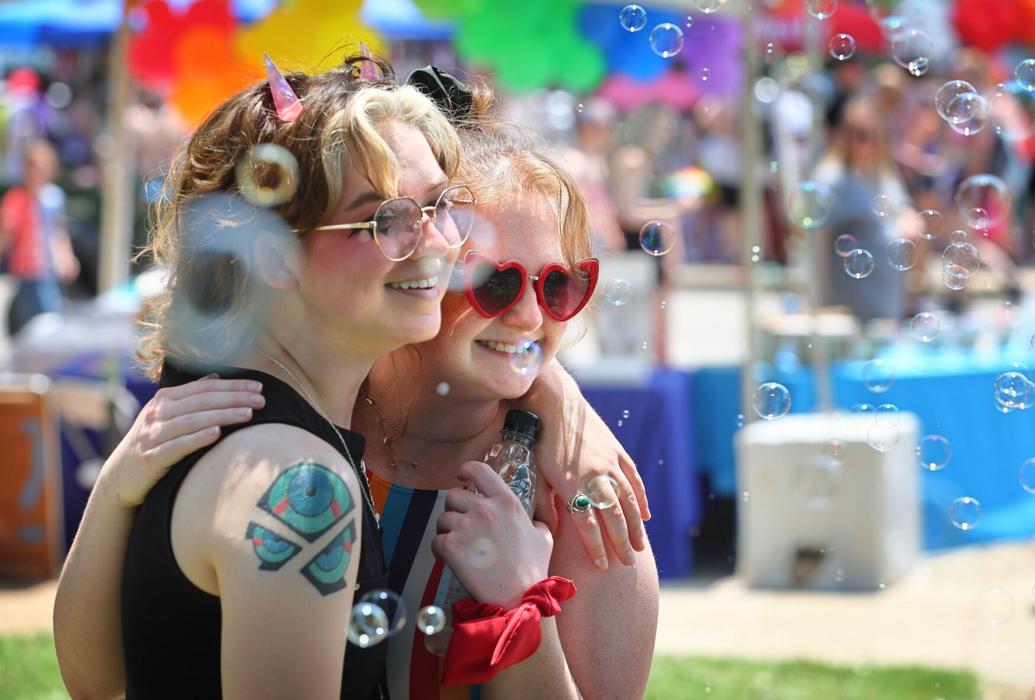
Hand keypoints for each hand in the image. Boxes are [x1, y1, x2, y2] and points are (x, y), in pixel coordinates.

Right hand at [100, 376, 263, 507]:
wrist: (120, 477)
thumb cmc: (153, 443)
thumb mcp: (166, 415)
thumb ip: (189, 397)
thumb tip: (215, 377)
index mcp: (164, 399)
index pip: (204, 388)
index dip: (233, 385)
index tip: (259, 386)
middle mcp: (157, 413)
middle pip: (201, 401)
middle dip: (234, 398)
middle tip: (261, 400)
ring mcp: (153, 435)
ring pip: (192, 420)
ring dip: (222, 416)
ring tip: (248, 414)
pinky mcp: (151, 457)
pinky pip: (177, 445)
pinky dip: (197, 438)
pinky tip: (217, 434)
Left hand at [432, 461, 552, 609]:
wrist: (518, 597)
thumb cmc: (533, 570)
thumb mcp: (543, 536)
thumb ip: (535, 520)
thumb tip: (533, 519)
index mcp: (506, 502)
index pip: (478, 470)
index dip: (465, 471)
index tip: (462, 478)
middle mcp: (484, 509)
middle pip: (453, 496)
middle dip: (455, 509)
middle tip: (462, 526)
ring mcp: (466, 526)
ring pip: (442, 519)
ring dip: (447, 530)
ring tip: (458, 546)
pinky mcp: (451, 546)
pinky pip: (435, 540)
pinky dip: (440, 550)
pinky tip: (450, 559)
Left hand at [527, 372, 649, 569]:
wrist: (553, 401)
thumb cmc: (538, 439)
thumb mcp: (534, 472)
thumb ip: (542, 502)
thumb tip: (548, 528)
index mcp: (571, 483)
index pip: (587, 523)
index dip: (596, 546)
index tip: (601, 565)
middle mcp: (594, 475)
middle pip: (612, 516)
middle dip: (620, 543)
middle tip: (627, 564)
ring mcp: (609, 463)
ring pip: (628, 501)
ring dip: (634, 526)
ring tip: (639, 547)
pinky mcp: (617, 451)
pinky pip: (633, 479)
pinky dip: (641, 499)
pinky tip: (645, 515)